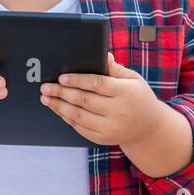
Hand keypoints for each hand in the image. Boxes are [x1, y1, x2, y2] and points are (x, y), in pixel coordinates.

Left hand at [39, 52, 167, 147]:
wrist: (148, 128)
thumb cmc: (137, 97)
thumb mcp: (133, 80)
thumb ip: (115, 69)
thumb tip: (104, 55)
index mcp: (127, 93)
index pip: (98, 84)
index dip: (78, 81)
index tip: (61, 77)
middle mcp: (119, 112)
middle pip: (84, 100)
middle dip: (61, 93)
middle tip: (45, 87)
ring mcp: (110, 128)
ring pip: (78, 116)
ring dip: (59, 106)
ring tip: (46, 98)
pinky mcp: (102, 139)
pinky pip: (79, 127)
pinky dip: (66, 117)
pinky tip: (58, 108)